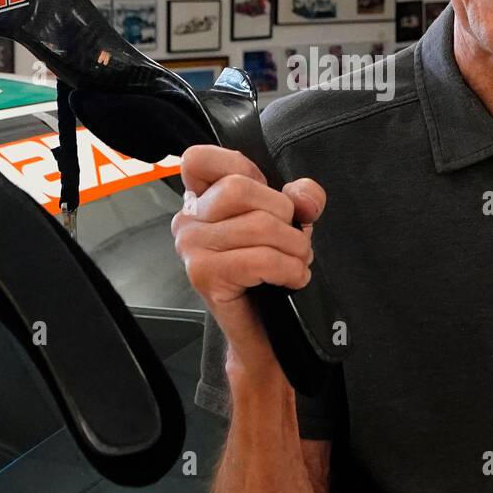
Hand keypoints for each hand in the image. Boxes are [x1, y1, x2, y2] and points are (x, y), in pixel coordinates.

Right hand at [171, 144, 324, 373]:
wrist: (263, 333)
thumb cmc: (270, 273)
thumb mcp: (289, 222)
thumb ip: (300, 196)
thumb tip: (304, 196)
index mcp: (201, 199)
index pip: (199, 159)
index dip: (240, 167)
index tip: (266, 196)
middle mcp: (188, 220)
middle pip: (239, 188)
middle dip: (282, 214)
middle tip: (293, 240)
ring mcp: (191, 248)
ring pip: (257, 225)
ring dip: (293, 247)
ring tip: (296, 263)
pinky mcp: (204, 275)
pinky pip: (259, 259)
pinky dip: (288, 269)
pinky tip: (292, 279)